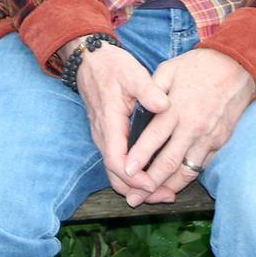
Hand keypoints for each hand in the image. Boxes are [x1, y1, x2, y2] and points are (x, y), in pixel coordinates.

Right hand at [66, 40, 167, 199]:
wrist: (90, 60)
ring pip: (116, 171)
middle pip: (115, 175)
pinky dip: (134, 174)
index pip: (117, 161)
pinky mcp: (108, 136)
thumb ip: (148, 91)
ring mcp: (104, 137)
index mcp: (110, 123)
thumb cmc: (112, 66)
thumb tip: (164, 106)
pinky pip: (118, 162)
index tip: (154, 184)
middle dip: (138, 190)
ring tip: (163, 191)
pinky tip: (153, 173)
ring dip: (137, 185)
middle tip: (165, 196)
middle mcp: (104, 135)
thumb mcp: (133, 73)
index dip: (134, 178)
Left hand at [122, 49, 254, 205]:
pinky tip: (174, 185)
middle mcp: (193, 127)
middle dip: (149, 183)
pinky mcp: (221, 142)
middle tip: (133, 198)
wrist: (237, 67)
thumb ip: (152, 89)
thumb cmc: (199, 67)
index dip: (139, 157)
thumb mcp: (170, 69)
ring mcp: (209, 137)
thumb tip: (137, 106)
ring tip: (152, 198)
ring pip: (187, 171)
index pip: (153, 138)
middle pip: (169, 162)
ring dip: (168, 188)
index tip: (125, 170)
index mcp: (177, 109)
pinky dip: (187, 178)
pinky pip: (202, 166)